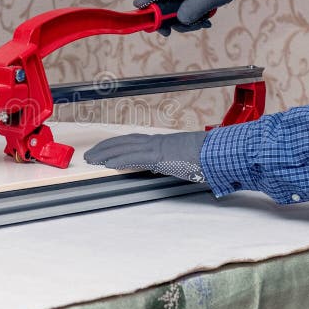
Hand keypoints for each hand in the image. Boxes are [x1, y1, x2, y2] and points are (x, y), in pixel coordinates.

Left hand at [84, 132, 207, 182]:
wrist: (217, 152)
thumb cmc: (207, 157)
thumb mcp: (187, 159)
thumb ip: (174, 162)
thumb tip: (168, 167)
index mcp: (162, 142)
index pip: (133, 141)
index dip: (117, 144)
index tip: (105, 149)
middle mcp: (156, 142)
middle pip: (124, 142)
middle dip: (105, 147)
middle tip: (91, 154)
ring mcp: (157, 148)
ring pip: (124, 148)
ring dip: (106, 153)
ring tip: (92, 159)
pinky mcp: (159, 157)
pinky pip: (133, 158)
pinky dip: (118, 161)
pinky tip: (107, 164)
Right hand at [134, 0, 244, 34]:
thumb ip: (197, 6)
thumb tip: (179, 19)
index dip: (144, 3)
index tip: (138, 15)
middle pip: (160, 7)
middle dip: (174, 22)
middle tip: (195, 27)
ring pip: (170, 11)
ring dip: (185, 21)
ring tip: (205, 21)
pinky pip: (177, 7)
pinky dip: (188, 16)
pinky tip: (204, 18)